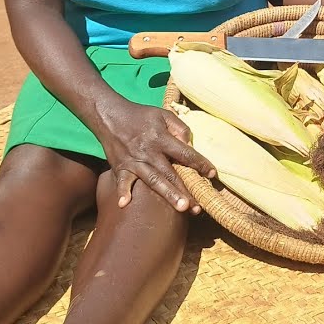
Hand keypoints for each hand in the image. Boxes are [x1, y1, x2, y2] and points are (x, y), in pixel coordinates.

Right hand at [95, 100, 214, 212]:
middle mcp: (149, 151)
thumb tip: (190, 145)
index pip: (185, 153)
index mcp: (161, 138)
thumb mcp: (164, 114)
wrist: (110, 114)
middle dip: (184, 190)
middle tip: (196, 206)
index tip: (212, 174)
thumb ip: (180, 128)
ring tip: (181, 208)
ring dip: (167, 195)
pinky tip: (124, 204)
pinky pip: (122, 180)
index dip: (200, 164)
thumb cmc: (141, 115)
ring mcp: (133, 161)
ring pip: (153, 181)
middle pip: (170, 173)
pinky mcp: (120, 166)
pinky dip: (122, 191)